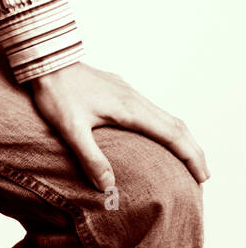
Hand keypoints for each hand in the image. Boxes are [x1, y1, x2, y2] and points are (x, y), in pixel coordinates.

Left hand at [26, 61, 209, 191]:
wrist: (44, 60)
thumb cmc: (55, 92)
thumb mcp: (70, 128)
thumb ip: (90, 157)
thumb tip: (108, 187)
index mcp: (128, 108)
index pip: (171, 133)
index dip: (190, 155)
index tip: (202, 176)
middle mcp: (133, 97)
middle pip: (175, 124)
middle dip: (193, 150)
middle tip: (202, 175)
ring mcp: (127, 91)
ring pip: (165, 115)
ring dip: (181, 138)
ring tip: (187, 160)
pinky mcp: (118, 89)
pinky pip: (152, 110)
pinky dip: (165, 127)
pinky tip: (157, 136)